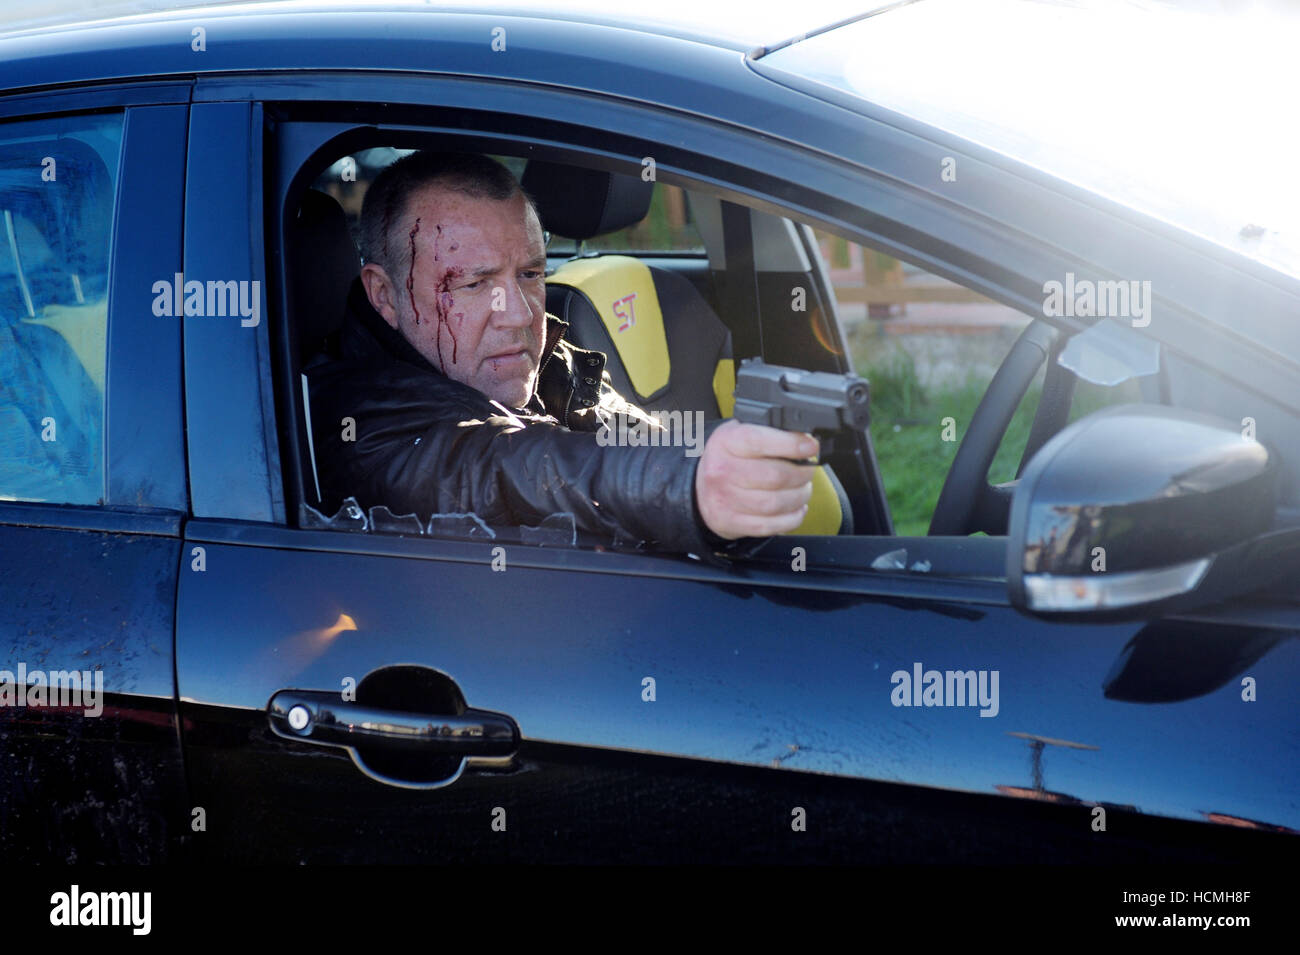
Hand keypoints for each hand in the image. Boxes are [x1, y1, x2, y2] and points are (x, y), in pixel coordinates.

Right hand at [694, 420, 816, 539]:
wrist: (699, 488)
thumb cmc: (727, 458)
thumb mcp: (738, 433)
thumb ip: (768, 432)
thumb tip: (804, 438)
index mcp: (726, 442)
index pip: (760, 441)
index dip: (791, 444)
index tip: (810, 446)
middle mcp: (722, 471)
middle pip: (775, 476)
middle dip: (802, 473)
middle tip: (808, 469)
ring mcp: (726, 500)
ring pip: (776, 503)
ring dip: (800, 496)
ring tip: (802, 489)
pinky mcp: (732, 523)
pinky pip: (771, 525)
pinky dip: (792, 517)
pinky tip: (796, 508)